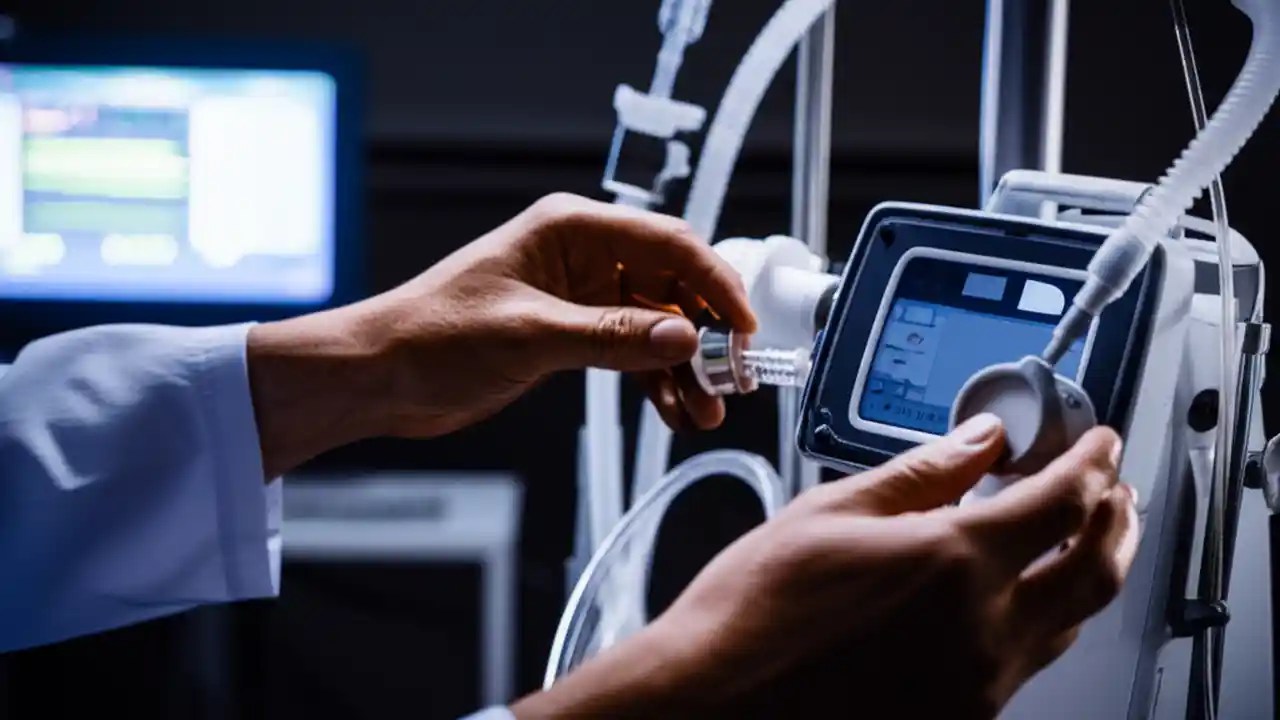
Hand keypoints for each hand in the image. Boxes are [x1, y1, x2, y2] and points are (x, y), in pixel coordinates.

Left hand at [247, 193, 754, 475]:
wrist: (381, 375)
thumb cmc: (434, 335)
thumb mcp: (530, 336)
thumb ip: (612, 338)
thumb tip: (686, 338)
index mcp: (571, 229)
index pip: (667, 244)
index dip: (715, 284)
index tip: (746, 328)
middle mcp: (581, 255)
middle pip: (670, 285)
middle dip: (705, 332)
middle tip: (732, 378)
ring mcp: (577, 296)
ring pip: (654, 325)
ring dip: (683, 366)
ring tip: (707, 410)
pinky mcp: (568, 334)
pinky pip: (629, 351)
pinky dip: (654, 379)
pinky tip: (676, 411)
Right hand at [511, 416, 1139, 718]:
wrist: (719, 700)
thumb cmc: (755, 612)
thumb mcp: (832, 513)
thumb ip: (922, 474)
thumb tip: (979, 441)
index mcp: (954, 561)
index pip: (1062, 500)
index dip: (1091, 461)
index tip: (1097, 442)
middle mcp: (984, 629)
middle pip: (1097, 566)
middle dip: (1117, 516)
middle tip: (1112, 486)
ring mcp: (979, 682)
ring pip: (1073, 619)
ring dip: (1089, 567)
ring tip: (1076, 535)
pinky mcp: (962, 716)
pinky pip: (1030, 660)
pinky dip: (1044, 615)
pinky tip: (1016, 595)